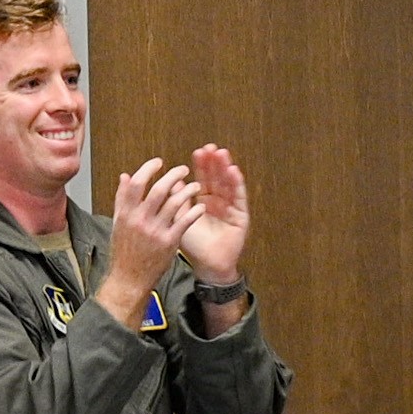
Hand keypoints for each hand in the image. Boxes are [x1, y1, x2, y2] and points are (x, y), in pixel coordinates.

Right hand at [98, 158, 203, 321]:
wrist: (129, 280)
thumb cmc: (124, 252)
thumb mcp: (117, 223)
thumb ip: (121, 198)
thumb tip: (124, 176)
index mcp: (126, 213)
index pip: (136, 183)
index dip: (148, 169)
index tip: (159, 162)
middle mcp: (140, 220)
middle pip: (158, 189)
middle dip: (173, 175)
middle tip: (183, 169)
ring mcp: (155, 231)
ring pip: (174, 203)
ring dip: (187, 191)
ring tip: (196, 186)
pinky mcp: (169, 243)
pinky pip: (185, 222)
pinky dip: (195, 212)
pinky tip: (201, 207)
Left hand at [177, 144, 251, 286]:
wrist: (208, 265)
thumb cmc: (194, 246)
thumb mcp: (181, 220)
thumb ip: (178, 201)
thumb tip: (171, 181)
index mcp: (203, 202)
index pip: (203, 179)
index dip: (201, 166)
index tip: (199, 152)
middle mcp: (218, 202)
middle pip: (217, 178)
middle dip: (214, 163)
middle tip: (211, 148)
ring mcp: (230, 208)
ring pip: (228, 184)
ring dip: (225, 169)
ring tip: (222, 154)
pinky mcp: (241, 215)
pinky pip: (239, 197)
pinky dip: (237, 184)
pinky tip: (234, 171)